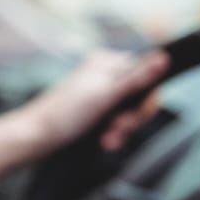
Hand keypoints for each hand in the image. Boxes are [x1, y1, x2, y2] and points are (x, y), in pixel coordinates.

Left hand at [22, 49, 168, 154]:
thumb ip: (137, 78)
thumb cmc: (65, 114)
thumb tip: (164, 58)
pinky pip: (117, 121)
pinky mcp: (95, 112)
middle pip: (139, 96)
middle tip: (117, 130)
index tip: (135, 116)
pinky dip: (114, 133)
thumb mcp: (106, 95)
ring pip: (129, 112)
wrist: (35, 137)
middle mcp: (105, 74)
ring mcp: (100, 93)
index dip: (145, 100)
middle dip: (132, 119)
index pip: (146, 76)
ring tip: (108, 140)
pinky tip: (105, 141)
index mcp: (107, 62)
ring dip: (123, 130)